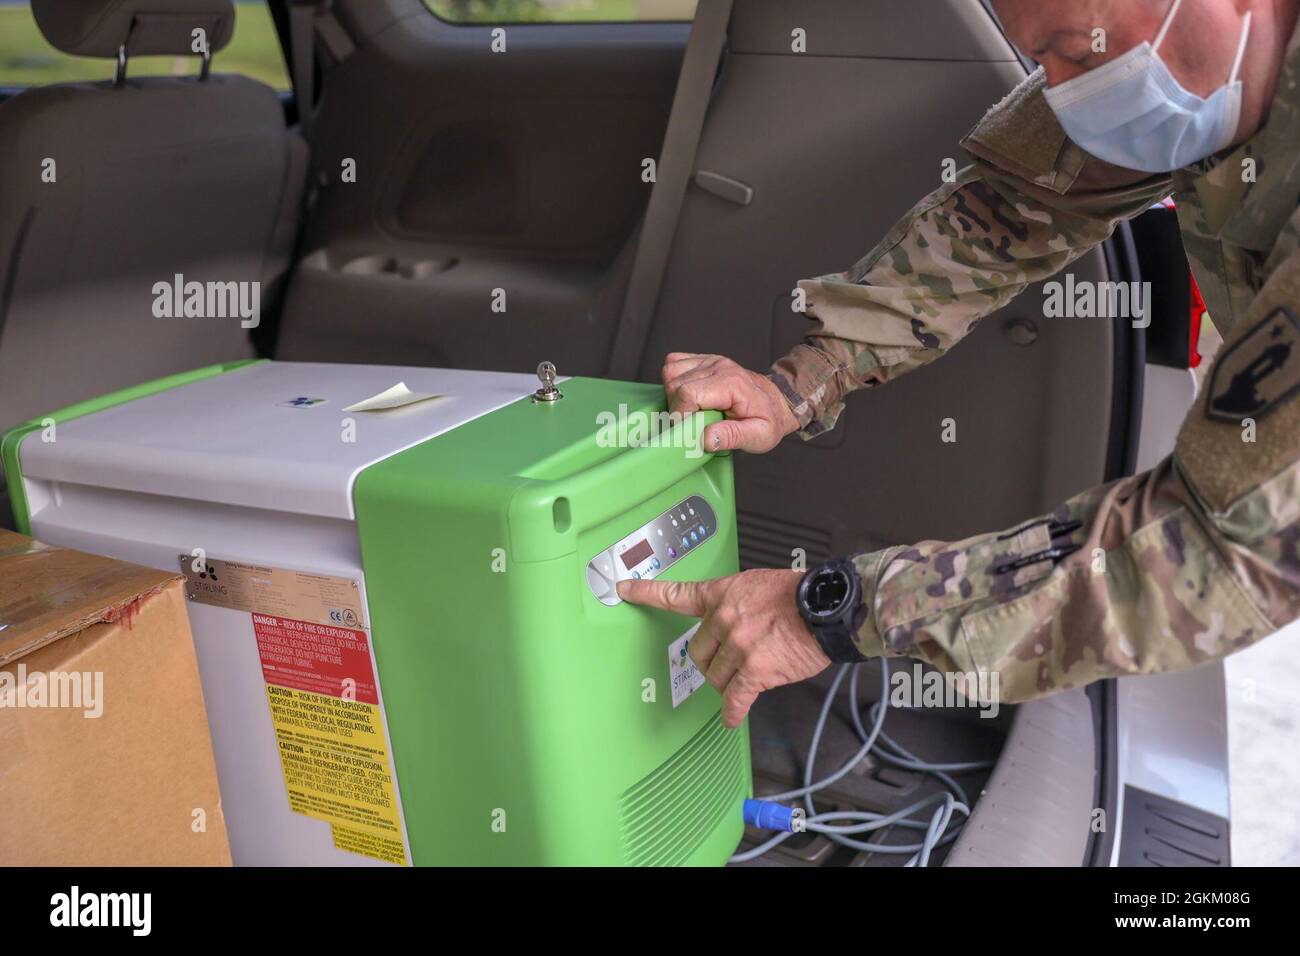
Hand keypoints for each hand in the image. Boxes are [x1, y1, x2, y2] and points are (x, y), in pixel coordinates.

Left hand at [617, 569, 830, 726]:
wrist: (826, 608)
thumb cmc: (799, 594)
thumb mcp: (758, 584)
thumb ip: (737, 603)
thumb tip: (732, 621)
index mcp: (722, 595)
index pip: (677, 595)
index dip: (647, 593)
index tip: (625, 590)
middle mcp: (724, 620)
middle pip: (699, 652)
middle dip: (711, 661)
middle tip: (729, 661)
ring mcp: (737, 647)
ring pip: (716, 677)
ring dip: (729, 681)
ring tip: (750, 674)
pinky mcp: (754, 671)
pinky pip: (736, 698)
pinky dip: (734, 711)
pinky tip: (733, 717)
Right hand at [662, 353, 799, 453]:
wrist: (777, 401)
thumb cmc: (768, 419)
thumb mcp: (758, 437)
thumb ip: (732, 437)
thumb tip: (706, 439)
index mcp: (731, 384)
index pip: (688, 393)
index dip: (681, 415)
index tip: (689, 429)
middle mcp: (719, 366)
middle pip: (675, 384)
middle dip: (677, 409)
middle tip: (694, 423)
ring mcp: (710, 361)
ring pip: (670, 372)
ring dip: (673, 395)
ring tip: (691, 410)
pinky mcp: (703, 360)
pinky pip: (674, 363)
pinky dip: (674, 380)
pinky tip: (689, 395)